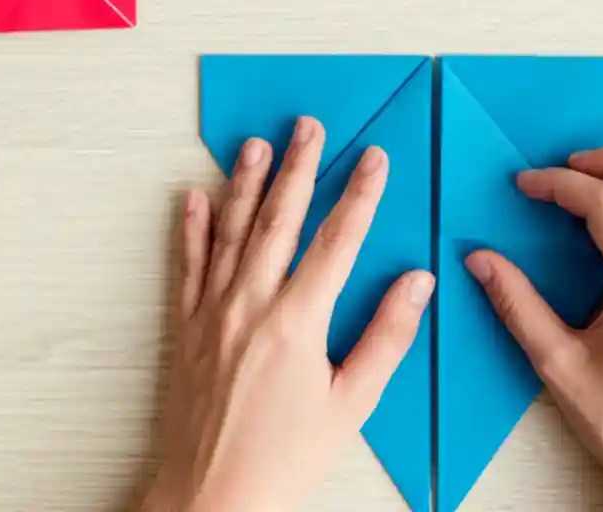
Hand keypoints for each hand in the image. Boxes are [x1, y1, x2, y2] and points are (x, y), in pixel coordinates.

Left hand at [142, 117, 434, 511]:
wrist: (209, 497)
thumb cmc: (284, 459)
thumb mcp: (352, 405)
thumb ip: (386, 338)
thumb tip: (417, 284)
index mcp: (297, 322)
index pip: (336, 241)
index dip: (359, 196)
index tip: (374, 159)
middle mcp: (250, 306)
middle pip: (280, 221)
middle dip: (299, 169)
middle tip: (310, 127)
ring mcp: (213, 314)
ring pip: (232, 232)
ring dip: (246, 183)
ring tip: (256, 144)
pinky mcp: (186, 330)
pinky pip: (188, 265)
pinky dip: (192, 229)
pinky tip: (195, 198)